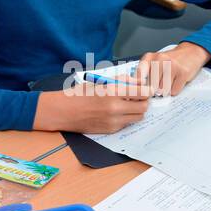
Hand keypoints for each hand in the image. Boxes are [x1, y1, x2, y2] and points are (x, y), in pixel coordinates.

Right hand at [32, 83, 153, 133]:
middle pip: (144, 107)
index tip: (145, 88)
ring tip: (128, 104)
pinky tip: (116, 112)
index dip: (147, 90)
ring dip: (137, 110)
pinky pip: (127, 123)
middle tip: (138, 97)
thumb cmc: (79, 93)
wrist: (64, 111)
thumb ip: (122, 80)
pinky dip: (126, 117)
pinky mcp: (110, 129)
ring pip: (138, 117)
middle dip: (144, 101)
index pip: (143, 92)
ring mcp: (113, 121)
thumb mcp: (101, 81)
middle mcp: (115, 108)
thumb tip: (138, 81)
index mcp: (112, 91)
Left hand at [136, 41, 210, 95]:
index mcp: (150, 57)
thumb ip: (144, 72)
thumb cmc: (171, 60)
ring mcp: (172, 66)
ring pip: (163, 90)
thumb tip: (139, 90)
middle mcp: (160, 60)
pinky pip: (174, 91)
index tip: (141, 92)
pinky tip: (176, 81)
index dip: (139, 86)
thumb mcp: (154, 61)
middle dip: (155, 89)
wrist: (191, 52)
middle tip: (160, 84)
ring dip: (166, 90)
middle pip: (151, 86)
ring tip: (169, 81)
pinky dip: (175, 90)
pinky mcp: (183, 73)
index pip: (139, 74)